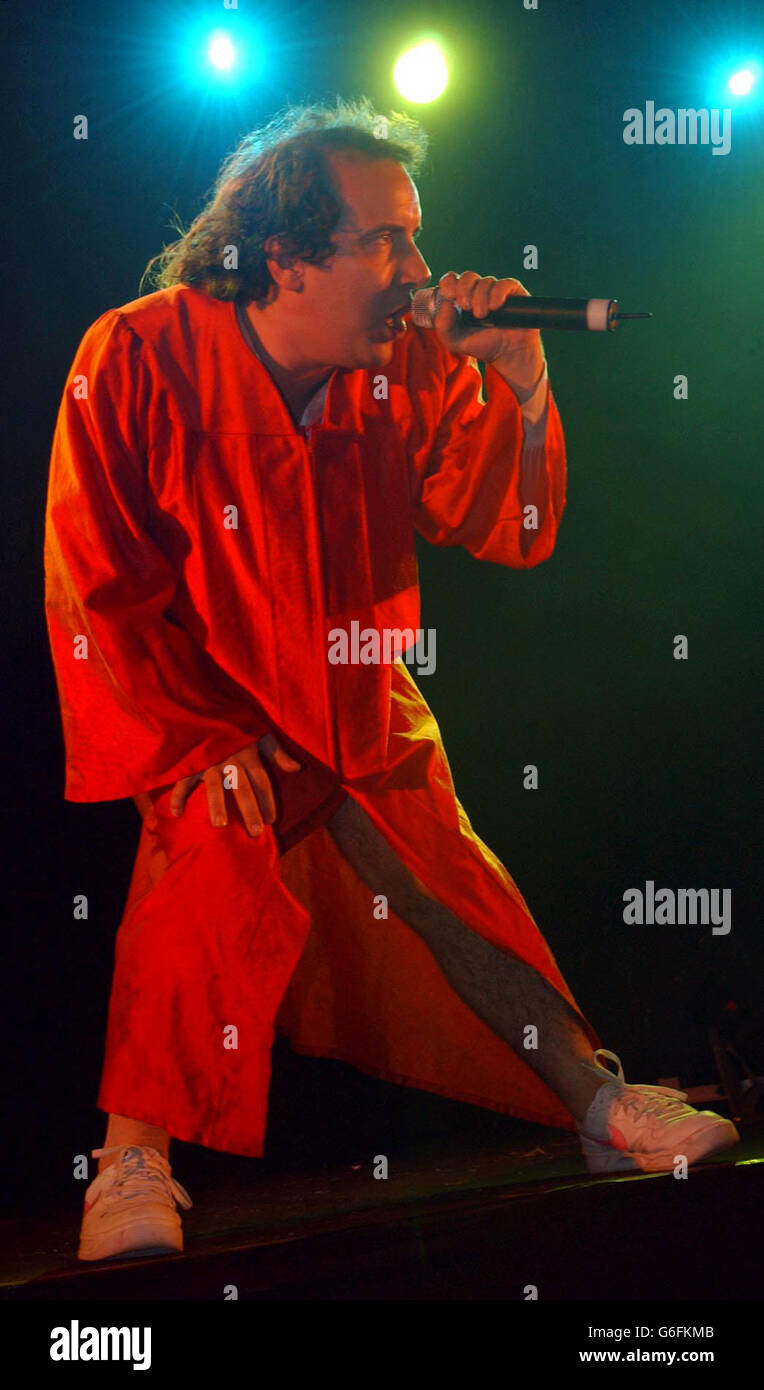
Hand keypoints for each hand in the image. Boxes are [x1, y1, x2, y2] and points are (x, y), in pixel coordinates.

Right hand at [133, 734, 301, 836]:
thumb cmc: (234, 722)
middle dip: (250, 810)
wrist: (202, 702)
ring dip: (216, 805)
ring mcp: (208, 761)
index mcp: (248, 753)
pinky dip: (177, 796)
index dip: (268, 801)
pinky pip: (182, 780)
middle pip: (242, 788)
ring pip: (213, 786)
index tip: (272, 822)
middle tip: (256, 832)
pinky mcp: (190, 761)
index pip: (262, 782)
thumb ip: (278, 752)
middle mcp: (230, 759)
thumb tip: (297, 769)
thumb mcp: (260, 732)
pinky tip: (177, 814)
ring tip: (220, 825)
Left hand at [431, 271, 545, 383]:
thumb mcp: (454, 341)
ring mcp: (495, 290)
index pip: (452, 280)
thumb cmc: (481, 345)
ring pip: (485, 282)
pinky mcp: (512, 291)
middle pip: (468, 276)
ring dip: (480, 298)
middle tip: (466, 307)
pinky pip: (503, 284)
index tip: (449, 294)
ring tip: (482, 315)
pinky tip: (495, 307)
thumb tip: (445, 304)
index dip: (449, 282)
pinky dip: (497, 294)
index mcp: (461, 298)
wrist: (508, 353)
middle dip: (464, 289)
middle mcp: (478, 291)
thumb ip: (443, 325)